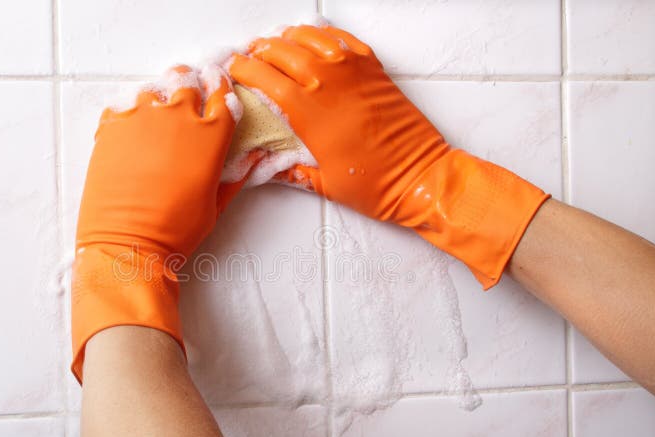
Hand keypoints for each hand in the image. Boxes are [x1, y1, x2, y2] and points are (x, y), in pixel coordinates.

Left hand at [71, 65, 240, 382]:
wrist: (128, 244)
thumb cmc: (176, 231)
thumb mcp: (215, 205)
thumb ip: (235, 176)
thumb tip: (254, 158)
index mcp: (210, 135)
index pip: (222, 95)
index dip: (221, 89)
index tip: (217, 88)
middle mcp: (178, 117)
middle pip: (187, 82)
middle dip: (189, 87)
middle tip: (185, 100)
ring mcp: (142, 118)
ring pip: (153, 90)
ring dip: (157, 100)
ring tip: (154, 118)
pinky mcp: (112, 126)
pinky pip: (122, 106)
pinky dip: (127, 114)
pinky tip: (129, 132)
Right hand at [230, 25, 548, 287]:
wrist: (421, 178)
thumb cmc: (375, 185)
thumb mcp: (322, 183)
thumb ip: (290, 170)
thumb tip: (266, 165)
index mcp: (310, 113)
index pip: (265, 77)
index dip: (244, 68)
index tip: (233, 68)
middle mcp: (329, 84)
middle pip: (283, 51)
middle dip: (261, 49)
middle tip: (250, 53)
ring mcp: (354, 73)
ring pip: (311, 38)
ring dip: (290, 37)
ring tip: (277, 41)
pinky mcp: (374, 71)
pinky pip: (343, 40)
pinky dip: (324, 34)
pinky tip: (314, 37)